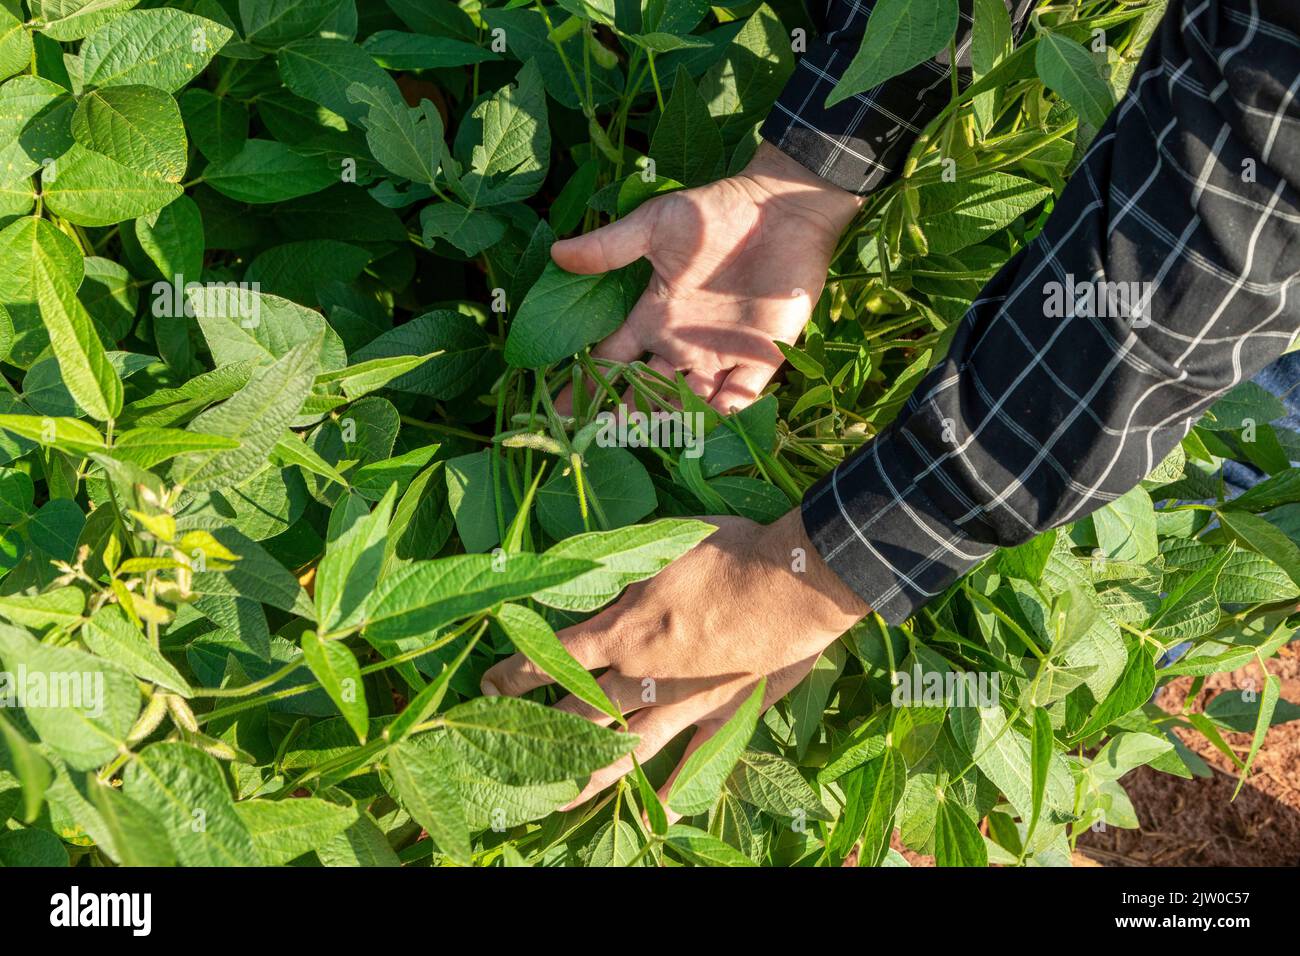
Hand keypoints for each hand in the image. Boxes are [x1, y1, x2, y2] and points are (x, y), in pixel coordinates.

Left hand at [480, 509, 869, 815]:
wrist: (794, 581)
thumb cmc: (729, 552)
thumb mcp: (661, 545)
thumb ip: (620, 569)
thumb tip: (581, 573)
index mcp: (620, 630)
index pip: (549, 657)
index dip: (512, 675)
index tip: (487, 686)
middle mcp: (641, 676)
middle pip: (576, 714)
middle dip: (535, 732)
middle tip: (506, 751)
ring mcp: (681, 704)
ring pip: (622, 750)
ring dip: (584, 777)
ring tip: (554, 800)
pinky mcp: (721, 718)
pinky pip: (693, 765)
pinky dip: (674, 795)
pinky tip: (655, 820)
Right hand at [551, 142, 863, 413]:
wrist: (778, 209)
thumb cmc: (715, 213)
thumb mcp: (655, 226)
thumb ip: (610, 247)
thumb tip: (557, 253)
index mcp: (654, 317)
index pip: (610, 361)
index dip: (585, 386)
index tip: (560, 413)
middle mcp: (682, 345)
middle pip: (646, 391)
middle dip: (624, 414)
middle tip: (600, 437)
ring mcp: (720, 353)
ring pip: (689, 401)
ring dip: (669, 419)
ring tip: (646, 434)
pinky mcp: (762, 356)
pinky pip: (742, 394)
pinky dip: (728, 410)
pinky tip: (710, 418)